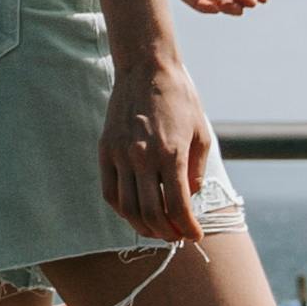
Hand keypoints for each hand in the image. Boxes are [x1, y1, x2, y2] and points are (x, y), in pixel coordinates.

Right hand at [101, 49, 217, 245]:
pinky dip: (121, 209)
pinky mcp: (106, 150)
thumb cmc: (180, 99)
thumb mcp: (200, 134)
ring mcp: (120, 154)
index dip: (187, 228)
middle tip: (176, 236)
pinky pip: (110, 190)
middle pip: (151, 213)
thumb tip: (189, 197)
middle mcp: (143, 157)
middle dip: (166, 232)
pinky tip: (134, 212)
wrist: (147, 69)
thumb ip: (195, 170)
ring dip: (143, 226)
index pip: (178, 206)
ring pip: (127, 207)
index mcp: (171, 153)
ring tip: (156, 229)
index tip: (194, 235)